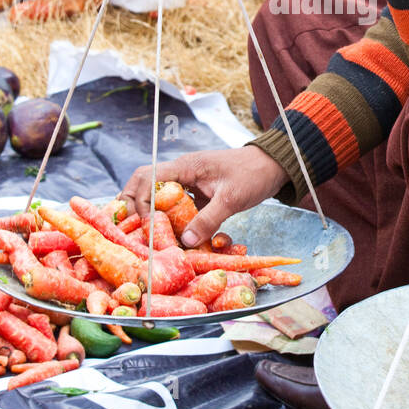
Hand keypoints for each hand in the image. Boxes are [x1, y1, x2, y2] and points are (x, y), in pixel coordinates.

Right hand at [119, 146, 288, 247]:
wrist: (273, 166)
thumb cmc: (253, 175)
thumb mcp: (231, 199)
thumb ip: (209, 219)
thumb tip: (186, 241)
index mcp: (185, 167)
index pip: (148, 177)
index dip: (140, 200)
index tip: (146, 223)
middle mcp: (182, 173)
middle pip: (145, 184)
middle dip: (137, 206)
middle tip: (135, 229)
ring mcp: (189, 183)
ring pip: (159, 196)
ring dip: (153, 214)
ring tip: (147, 235)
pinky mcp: (198, 194)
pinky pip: (178, 206)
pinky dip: (173, 220)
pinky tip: (174, 236)